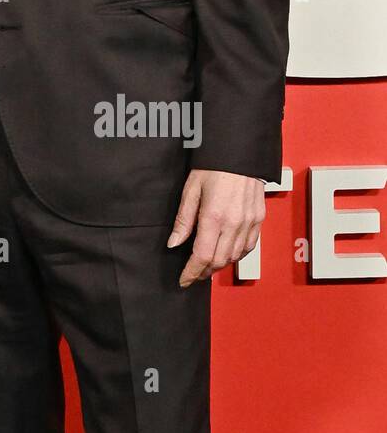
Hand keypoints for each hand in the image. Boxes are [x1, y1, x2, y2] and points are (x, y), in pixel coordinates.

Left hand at [168, 168, 265, 286]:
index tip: (183, 280)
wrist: (240, 152)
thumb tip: (173, 243)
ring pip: (234, 257)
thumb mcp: (191, 189)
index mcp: (214, 216)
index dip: (191, 272)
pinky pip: (249, 247)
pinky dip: (236, 256)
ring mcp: (250, 223)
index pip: (202, 256)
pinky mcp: (259, 220)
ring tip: (206, 266)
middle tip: (192, 275)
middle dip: (203, 272)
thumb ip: (183, 220)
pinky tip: (226, 254)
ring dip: (219, 266)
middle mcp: (235, 223)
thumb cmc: (213, 166)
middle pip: (219, 261)